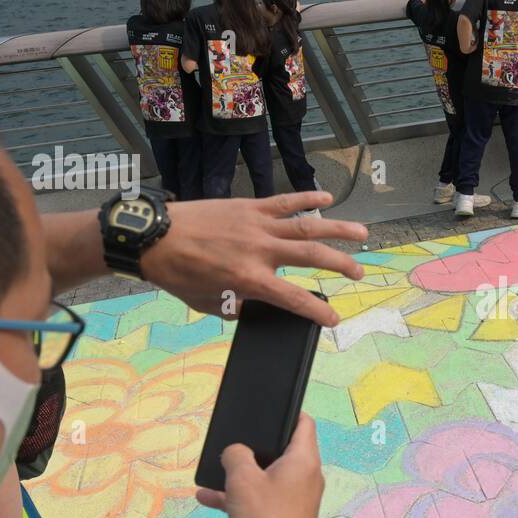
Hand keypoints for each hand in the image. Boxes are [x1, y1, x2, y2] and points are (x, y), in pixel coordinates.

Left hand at [142, 194, 366, 328]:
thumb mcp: (209, 303)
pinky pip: (285, 202)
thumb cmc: (178, 274)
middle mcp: (259, 250)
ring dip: (339, 229)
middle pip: (312, 256)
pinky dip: (307, 198)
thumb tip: (258, 306)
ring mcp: (257, 225)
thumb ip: (239, 306)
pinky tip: (327, 197)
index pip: (293, 298)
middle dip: (341, 265)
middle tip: (359, 273)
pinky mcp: (249, 207)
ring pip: (308, 225)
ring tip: (362, 234)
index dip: (317, 311)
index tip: (334, 320)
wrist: (154, 237)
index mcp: (249, 279)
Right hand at [196, 414, 324, 517]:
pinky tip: (208, 498)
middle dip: (255, 446)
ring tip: (215, 472)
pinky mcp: (285, 516)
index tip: (268, 407)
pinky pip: (261, 498)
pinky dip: (239, 496)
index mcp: (304, 459)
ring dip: (241, 474)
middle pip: (281, 449)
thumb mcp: (242, 479)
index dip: (287, 411)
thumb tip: (235, 452)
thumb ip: (235, 455)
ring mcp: (296, 497)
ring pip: (266, 476)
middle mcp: (306, 476)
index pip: (303, 423)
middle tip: (234, 439)